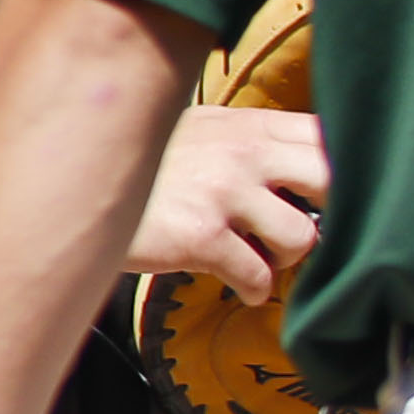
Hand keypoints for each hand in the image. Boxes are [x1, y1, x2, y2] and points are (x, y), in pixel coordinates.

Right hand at [126, 104, 325, 298]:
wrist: (71, 180)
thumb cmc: (141, 161)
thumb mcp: (199, 129)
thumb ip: (248, 139)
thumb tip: (299, 160)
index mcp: (247, 124)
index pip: (325, 135)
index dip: (342, 168)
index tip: (336, 194)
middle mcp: (243, 153)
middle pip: (332, 179)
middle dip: (334, 211)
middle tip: (312, 228)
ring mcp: (224, 194)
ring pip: (302, 237)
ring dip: (288, 258)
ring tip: (266, 259)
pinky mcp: (200, 237)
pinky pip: (257, 275)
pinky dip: (256, 289)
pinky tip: (245, 287)